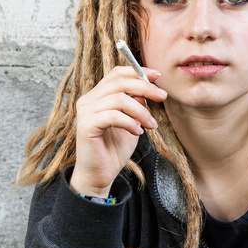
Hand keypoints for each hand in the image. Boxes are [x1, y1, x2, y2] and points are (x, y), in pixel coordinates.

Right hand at [70, 66, 167, 196]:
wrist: (100, 175)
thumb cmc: (113, 151)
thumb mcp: (130, 123)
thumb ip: (135, 106)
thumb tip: (145, 92)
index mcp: (97, 96)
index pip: (116, 74)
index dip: (137, 71)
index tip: (157, 76)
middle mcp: (88, 100)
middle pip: (119, 82)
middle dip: (145, 87)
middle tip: (162, 96)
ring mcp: (85, 112)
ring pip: (119, 99)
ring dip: (141, 111)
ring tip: (151, 125)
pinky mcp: (86, 125)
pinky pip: (114, 116)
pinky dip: (130, 122)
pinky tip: (138, 132)